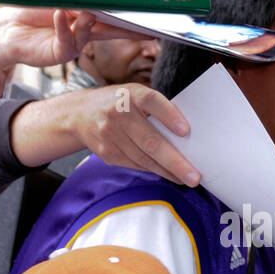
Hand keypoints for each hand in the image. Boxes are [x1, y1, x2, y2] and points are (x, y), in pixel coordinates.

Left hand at [0, 8, 141, 68]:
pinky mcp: (60, 54)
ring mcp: (74, 44)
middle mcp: (84, 32)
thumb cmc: (32, 8)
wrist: (8, 26)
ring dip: (89, 22)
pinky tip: (59, 15)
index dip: (134, 21)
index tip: (153, 22)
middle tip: (147, 30)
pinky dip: (64, 27)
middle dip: (130, 31)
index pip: (116, 18)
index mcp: (88, 17)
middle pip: (112, 30)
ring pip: (90, 34)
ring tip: (85, 12)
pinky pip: (68, 41)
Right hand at [12, 82, 200, 185]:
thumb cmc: (120, 103)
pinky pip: (135, 165)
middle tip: (195, 176)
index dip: (169, 115)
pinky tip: (169, 174)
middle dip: (175, 162)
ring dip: (168, 172)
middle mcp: (119, 113)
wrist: (80, 114)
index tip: (185, 130)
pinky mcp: (107, 152)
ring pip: (144, 159)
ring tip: (187, 179)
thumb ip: (157, 108)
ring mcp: (110, 135)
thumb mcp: (135, 95)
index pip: (152, 102)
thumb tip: (187, 134)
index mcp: (131, 94)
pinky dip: (154, 171)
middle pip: (151, 141)